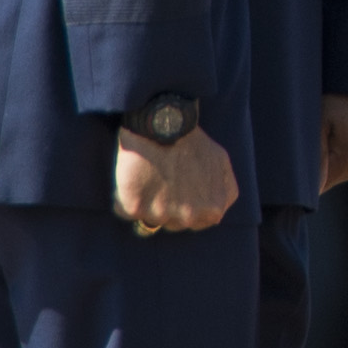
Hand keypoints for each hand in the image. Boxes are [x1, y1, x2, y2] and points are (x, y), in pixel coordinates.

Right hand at [113, 127, 238, 232]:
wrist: (164, 122)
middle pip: (172, 224)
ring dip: (146, 202)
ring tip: (148, 176)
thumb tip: (218, 208)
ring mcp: (161, 214)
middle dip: (167, 207)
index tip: (178, 190)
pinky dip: (124, 197)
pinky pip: (124, 210)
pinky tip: (133, 177)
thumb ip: (224, 189)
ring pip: (148, 220)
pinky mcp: (135, 208)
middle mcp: (188, 217)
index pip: (196, 223)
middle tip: (162, 180)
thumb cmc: (192, 140)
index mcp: (213, 209)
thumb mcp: (221, 163)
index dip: (185, 207)